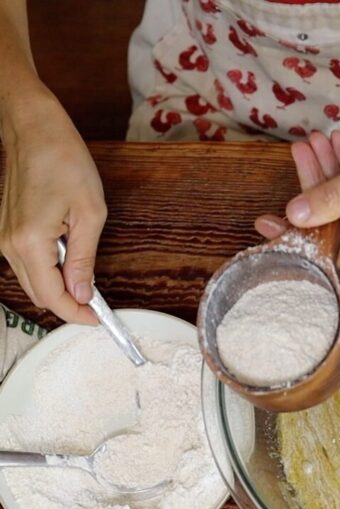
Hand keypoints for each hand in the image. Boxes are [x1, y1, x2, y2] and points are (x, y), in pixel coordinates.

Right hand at [0, 92, 101, 322]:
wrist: (33, 127)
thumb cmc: (65, 161)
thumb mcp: (90, 213)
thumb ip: (84, 259)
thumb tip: (83, 294)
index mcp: (30, 243)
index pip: (53, 297)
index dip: (77, 314)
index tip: (99, 320)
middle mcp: (9, 245)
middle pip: (39, 295)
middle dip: (69, 304)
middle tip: (99, 306)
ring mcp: (4, 237)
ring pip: (32, 281)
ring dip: (59, 287)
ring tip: (87, 281)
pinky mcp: (6, 229)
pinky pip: (27, 264)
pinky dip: (48, 271)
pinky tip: (70, 261)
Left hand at [255, 129, 339, 241]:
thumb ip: (334, 196)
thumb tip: (292, 214)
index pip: (322, 250)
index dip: (292, 236)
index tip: (266, 220)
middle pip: (329, 221)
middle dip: (311, 187)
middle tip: (300, 150)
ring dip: (327, 170)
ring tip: (316, 140)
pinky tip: (334, 144)